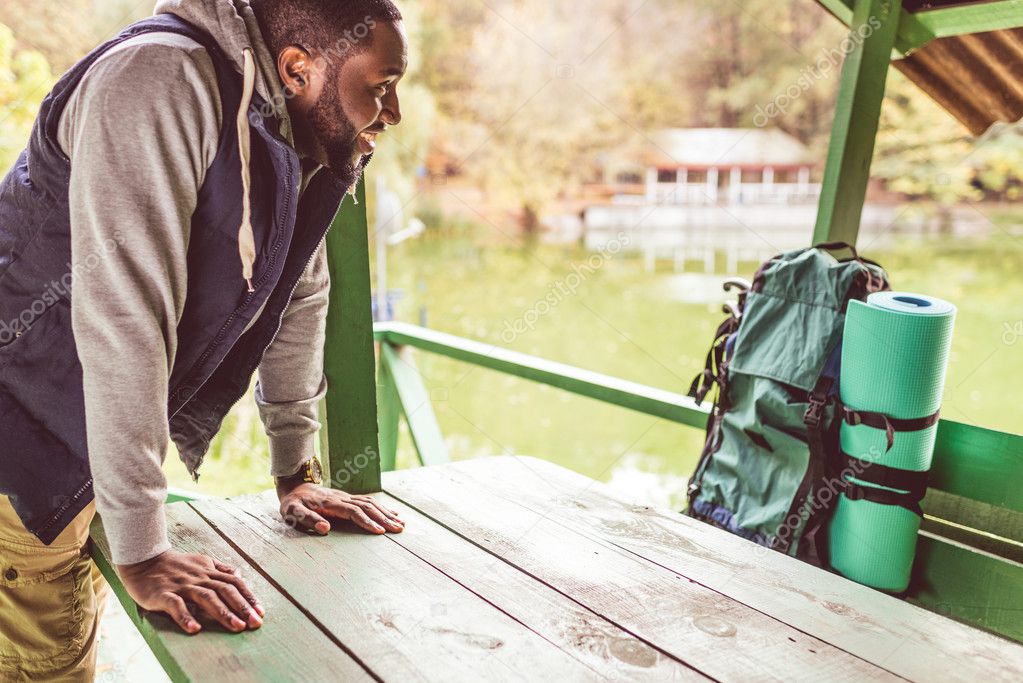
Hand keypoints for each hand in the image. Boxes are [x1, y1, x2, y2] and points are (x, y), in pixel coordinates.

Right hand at [116, 549, 263, 634]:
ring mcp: (182, 585)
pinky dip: (186, 616)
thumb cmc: (175, 565)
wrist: (144, 559)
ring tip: (236, 627)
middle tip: (254, 623)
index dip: (248, 597)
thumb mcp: (202, 562)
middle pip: (225, 591)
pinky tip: (195, 628)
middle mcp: (199, 577)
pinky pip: (176, 605)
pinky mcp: (163, 593)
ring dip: (223, 612)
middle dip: (242, 607)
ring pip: (206, 597)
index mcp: (209, 571)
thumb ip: (221, 569)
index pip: (234, 583)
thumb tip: (239, 576)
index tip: (260, 612)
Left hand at [276, 481, 404, 534]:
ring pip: (371, 503)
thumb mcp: (292, 512)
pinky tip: (392, 513)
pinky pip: (368, 502)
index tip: (379, 532)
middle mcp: (342, 498)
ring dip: (386, 513)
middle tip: (399, 529)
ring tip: (401, 523)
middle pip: (368, 507)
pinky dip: (382, 508)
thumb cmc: (292, 503)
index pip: (354, 512)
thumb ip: (308, 519)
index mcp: (331, 503)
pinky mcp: (348, 498)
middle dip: (384, 519)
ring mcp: (346, 497)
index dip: (367, 522)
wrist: (295, 486)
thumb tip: (325, 528)